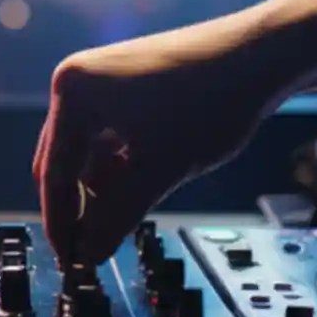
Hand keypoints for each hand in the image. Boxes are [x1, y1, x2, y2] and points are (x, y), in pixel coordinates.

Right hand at [32, 12, 290, 267]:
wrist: (262, 56)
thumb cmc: (209, 101)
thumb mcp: (159, 170)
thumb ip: (116, 218)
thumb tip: (88, 256)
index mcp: (73, 93)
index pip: (55, 172)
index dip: (61, 223)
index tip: (69, 260)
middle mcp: (79, 80)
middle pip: (64, 161)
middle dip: (78, 207)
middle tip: (87, 251)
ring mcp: (103, 80)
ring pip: (89, 151)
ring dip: (102, 189)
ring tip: (116, 227)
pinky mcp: (128, 85)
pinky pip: (110, 137)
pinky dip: (119, 167)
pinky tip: (136, 192)